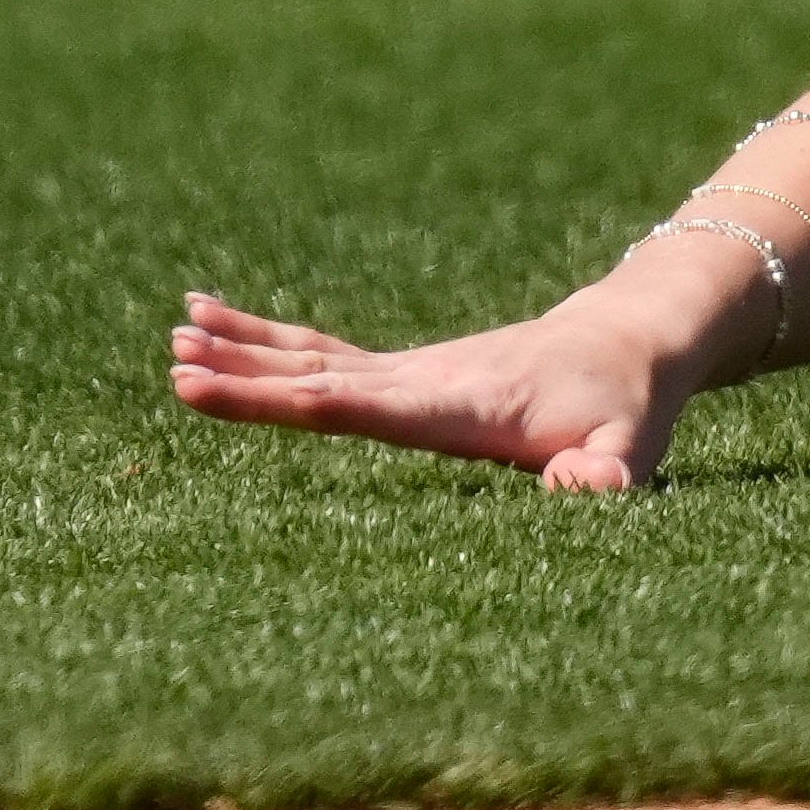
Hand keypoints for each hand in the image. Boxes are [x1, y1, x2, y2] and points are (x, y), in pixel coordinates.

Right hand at [165, 291, 703, 492]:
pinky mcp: (402, 373)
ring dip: (248, 350)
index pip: (355, 405)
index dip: (280, 401)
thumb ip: (609, 471)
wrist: (626, 341)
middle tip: (176, 364)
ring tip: (177, 334)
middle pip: (318, 380)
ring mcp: (407, 373)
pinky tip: (212, 320)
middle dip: (248, 378)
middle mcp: (419, 383)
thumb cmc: (626, 407)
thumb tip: (579, 489)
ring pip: (313, 359)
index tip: (212, 387)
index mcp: (455, 406)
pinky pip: (325, 356)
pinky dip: (270, 343)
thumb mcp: (633, 445)